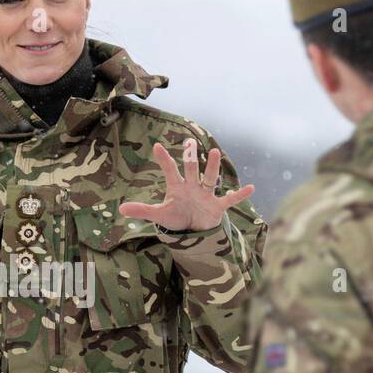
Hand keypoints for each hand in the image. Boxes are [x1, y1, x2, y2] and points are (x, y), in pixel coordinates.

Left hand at [119, 138, 255, 232]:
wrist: (194, 231)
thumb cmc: (177, 218)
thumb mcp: (159, 215)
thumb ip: (142, 210)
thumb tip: (121, 210)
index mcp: (177, 187)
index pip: (170, 170)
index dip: (164, 159)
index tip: (156, 146)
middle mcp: (192, 186)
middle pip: (191, 169)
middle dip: (191, 157)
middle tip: (190, 141)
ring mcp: (206, 195)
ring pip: (210, 178)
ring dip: (213, 167)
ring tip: (215, 152)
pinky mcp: (217, 206)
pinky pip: (230, 199)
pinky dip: (240, 195)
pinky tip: (251, 188)